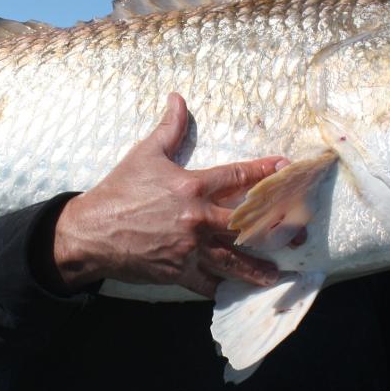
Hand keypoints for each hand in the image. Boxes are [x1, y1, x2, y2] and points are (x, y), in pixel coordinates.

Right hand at [52, 93, 284, 297]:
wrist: (91, 232)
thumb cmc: (119, 190)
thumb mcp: (145, 154)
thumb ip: (169, 128)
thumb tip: (178, 98)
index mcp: (191, 186)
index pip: (236, 176)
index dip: (263, 171)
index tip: (285, 169)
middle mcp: (196, 218)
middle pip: (245, 224)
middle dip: (274, 228)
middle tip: (299, 234)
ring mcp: (189, 248)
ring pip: (232, 260)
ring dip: (256, 269)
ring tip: (275, 275)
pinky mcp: (178, 271)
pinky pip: (206, 282)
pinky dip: (221, 287)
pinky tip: (236, 292)